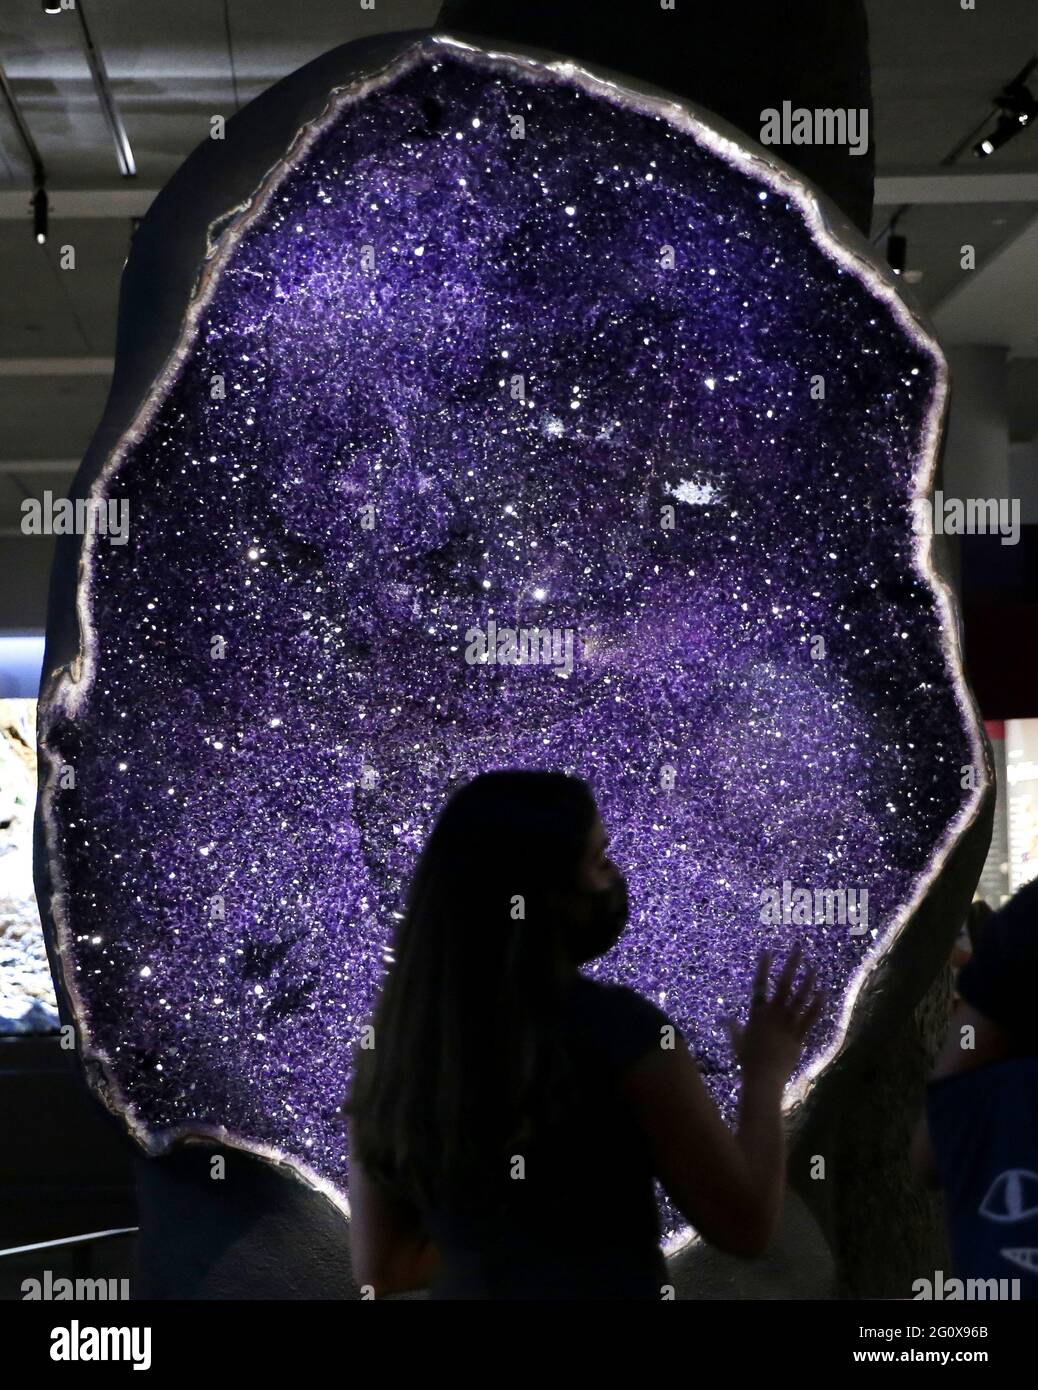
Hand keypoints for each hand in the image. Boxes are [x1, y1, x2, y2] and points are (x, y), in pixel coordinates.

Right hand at [726, 944, 824, 1083]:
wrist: (764, 1076)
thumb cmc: (747, 1059)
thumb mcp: (737, 1040)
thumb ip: (732, 1027)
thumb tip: (726, 1018)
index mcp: (757, 1012)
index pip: (759, 984)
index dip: (763, 967)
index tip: (767, 951)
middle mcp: (773, 1013)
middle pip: (783, 984)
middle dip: (791, 965)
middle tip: (797, 949)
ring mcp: (787, 1022)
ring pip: (800, 997)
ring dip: (808, 981)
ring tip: (813, 967)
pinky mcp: (799, 1034)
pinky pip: (810, 1016)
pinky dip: (817, 1004)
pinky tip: (823, 992)